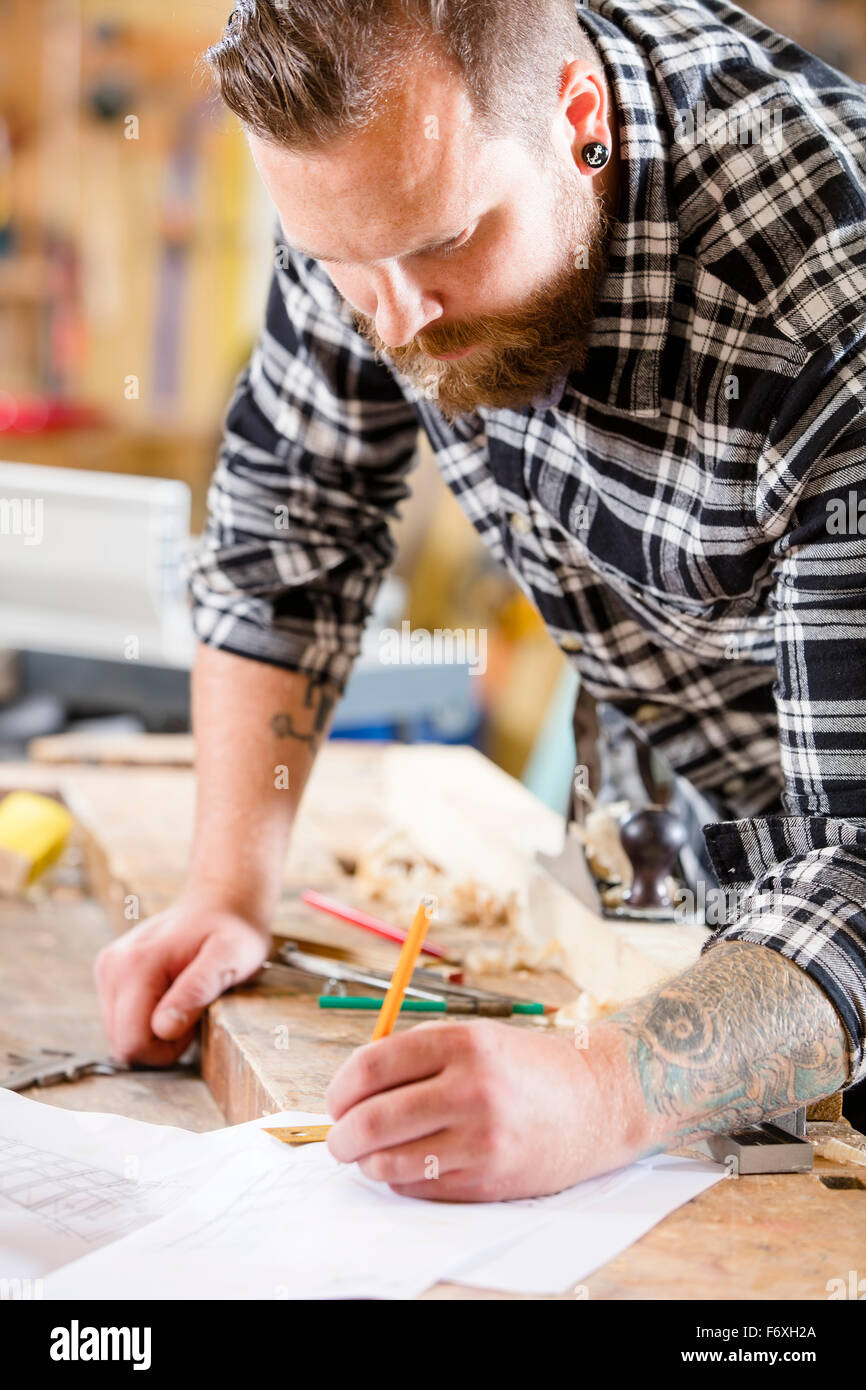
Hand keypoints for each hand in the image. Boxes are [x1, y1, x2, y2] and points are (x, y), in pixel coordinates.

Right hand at [94, 896, 270, 1064]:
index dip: (166, 1049)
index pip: (131, 1042)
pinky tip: (170, 995)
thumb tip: (162, 1028)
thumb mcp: (231, 958)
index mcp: (137, 964)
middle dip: (158, 1043)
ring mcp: (108, 968)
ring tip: (184, 1001)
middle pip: (120, 1043)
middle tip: (192, 1013)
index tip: (193, 1023)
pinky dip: (145, 1019)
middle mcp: (113, 965)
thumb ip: (197, 990)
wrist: (222, 900)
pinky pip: (120, 1019)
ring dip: (152, 1032)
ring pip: (118, 1034)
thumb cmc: (233, 930)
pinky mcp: (109, 972)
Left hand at [325, 1019, 633, 1200]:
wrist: (598, 1101)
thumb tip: (353, 1084)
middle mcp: (471, 1090)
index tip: (336, 1099)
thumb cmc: (527, 1067)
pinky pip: (419, 1186)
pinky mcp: (487, 1179)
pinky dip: (399, 1178)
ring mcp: (480, 1139)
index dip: (341, 1087)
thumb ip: (416, 1054)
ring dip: (365, 1161)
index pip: (372, 1067)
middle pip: (374, 1118)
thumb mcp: (475, 1037)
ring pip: (390, 1160)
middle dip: (342, 1134)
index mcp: (462, 1043)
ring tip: (366, 1155)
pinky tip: (404, 1165)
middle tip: (338, 1138)